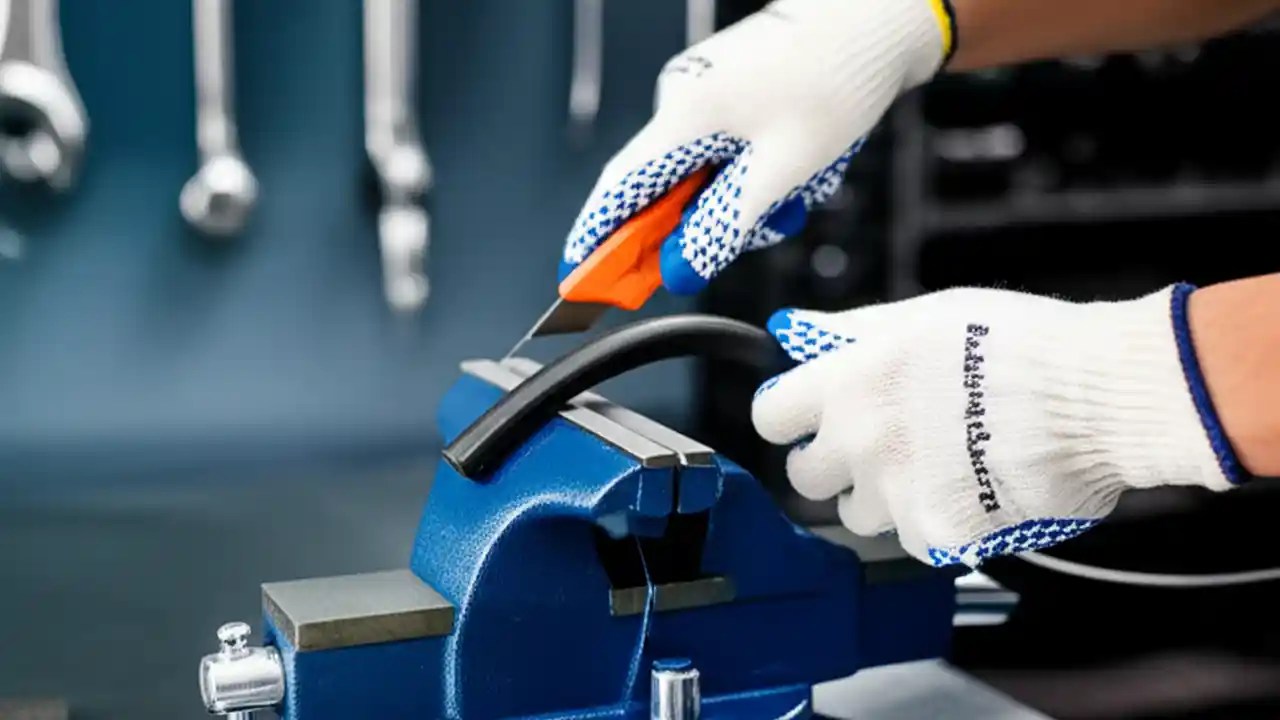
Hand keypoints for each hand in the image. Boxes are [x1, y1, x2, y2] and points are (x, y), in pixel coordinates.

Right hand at [560, 0, 955, 293]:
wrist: (880, 20)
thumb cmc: (835, 80)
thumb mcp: (781, 173)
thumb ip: (722, 227)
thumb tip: (679, 269)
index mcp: (684, 113)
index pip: (620, 189)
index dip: (598, 238)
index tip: (582, 277)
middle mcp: (685, 98)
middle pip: (672, 189)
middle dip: (713, 222)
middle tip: (760, 228)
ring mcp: (710, 91)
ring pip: (711, 175)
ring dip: (752, 199)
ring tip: (804, 186)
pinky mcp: (735, 91)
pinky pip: (734, 152)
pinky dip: (764, 174)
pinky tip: (807, 165)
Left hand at [751, 284, 1243, 567]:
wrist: (1099, 396)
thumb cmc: (1022, 345)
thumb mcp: (925, 317)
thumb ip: (851, 332)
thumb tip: (793, 331)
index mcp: (849, 381)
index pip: (770, 417)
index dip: (791, 419)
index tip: (812, 420)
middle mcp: (859, 440)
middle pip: (805, 476)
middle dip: (834, 464)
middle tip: (882, 446)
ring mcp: (894, 492)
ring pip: (856, 514)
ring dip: (884, 498)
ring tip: (939, 467)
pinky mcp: (935, 534)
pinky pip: (912, 540)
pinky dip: (936, 524)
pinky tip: (971, 491)